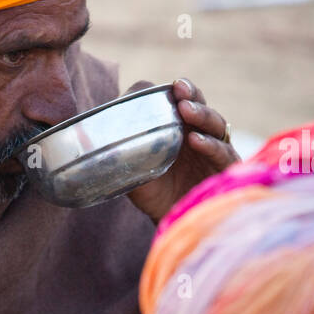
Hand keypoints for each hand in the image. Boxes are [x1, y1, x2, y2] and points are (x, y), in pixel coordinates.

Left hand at [128, 78, 238, 224]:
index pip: (184, 103)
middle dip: (192, 95)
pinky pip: (223, 154)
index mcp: (181, 130)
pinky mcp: (226, 172)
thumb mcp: (133, 172)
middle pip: (202, 108)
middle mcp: (200, 136)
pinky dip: (210, 145)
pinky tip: (196, 140)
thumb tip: (87, 139)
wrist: (172, 226)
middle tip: (179, 88)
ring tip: (185, 109)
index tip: (171, 86)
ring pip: (215, 126)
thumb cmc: (154, 196)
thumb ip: (119, 154)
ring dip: (201, 115)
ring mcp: (215, 153)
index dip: (180, 92)